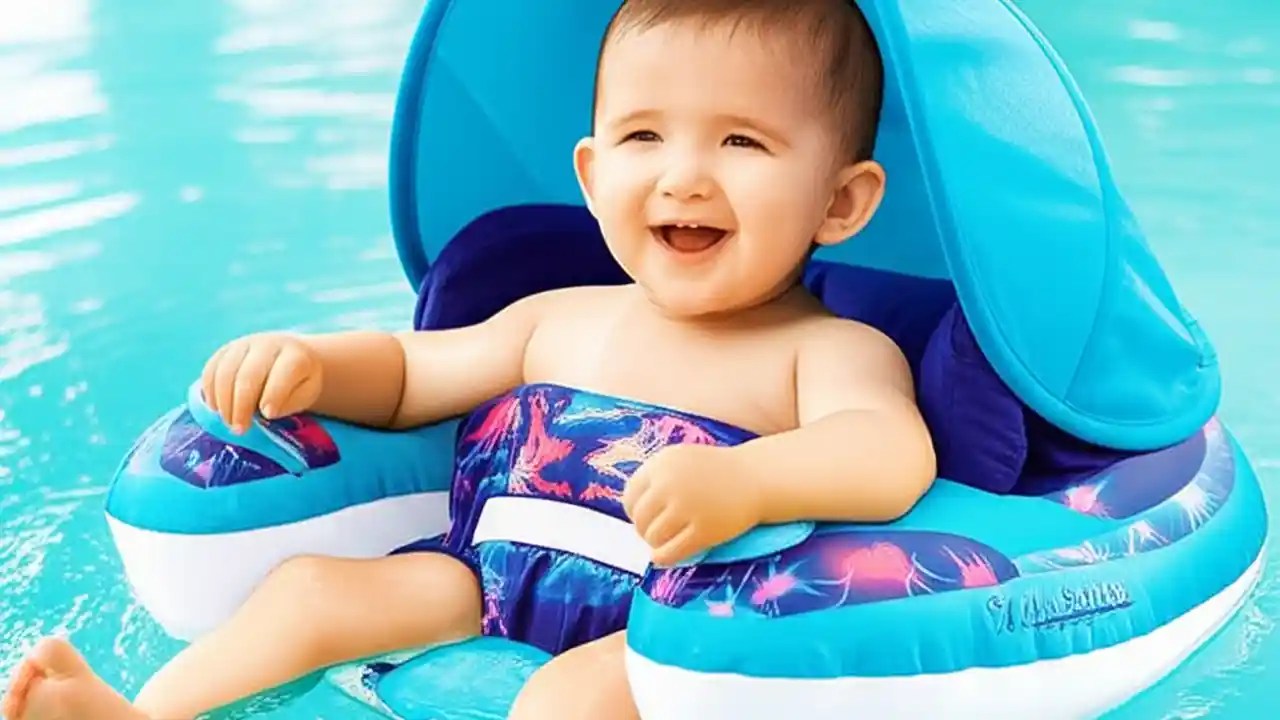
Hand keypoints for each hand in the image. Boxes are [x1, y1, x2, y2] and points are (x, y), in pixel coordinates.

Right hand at [200, 333, 323, 433]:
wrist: (293, 355)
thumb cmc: (301, 381)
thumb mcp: (306, 393)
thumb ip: (290, 402)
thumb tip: (264, 412)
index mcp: (294, 354)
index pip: (282, 374)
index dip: (273, 396)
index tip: (267, 416)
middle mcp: (267, 345)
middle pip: (248, 375)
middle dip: (242, 406)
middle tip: (240, 430)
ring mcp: (243, 345)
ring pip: (225, 373)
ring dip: (224, 402)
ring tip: (230, 422)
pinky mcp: (225, 350)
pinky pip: (211, 370)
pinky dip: (210, 392)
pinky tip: (217, 409)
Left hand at [622, 443, 760, 566]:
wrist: (757, 476)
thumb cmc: (717, 470)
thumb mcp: (682, 460)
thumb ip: (656, 477)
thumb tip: (630, 508)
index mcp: (662, 464)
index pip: (630, 495)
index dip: (634, 510)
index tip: (644, 517)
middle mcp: (670, 484)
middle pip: (639, 518)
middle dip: (643, 529)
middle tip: (653, 534)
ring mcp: (687, 507)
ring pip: (652, 536)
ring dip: (654, 544)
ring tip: (663, 543)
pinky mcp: (703, 529)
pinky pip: (671, 552)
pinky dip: (662, 558)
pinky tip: (662, 558)